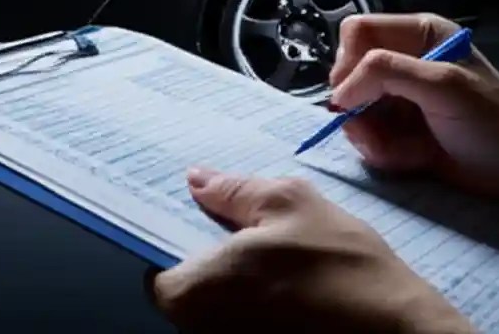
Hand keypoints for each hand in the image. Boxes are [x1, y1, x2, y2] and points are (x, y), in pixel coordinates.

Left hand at [148, 168, 472, 333]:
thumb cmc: (344, 271)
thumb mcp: (290, 205)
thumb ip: (233, 190)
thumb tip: (198, 179)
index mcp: (189, 293)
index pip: (154, 260)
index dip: (174, 233)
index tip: (195, 213)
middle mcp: (199, 329)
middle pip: (185, 282)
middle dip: (206, 252)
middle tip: (236, 223)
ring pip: (217, 302)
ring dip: (235, 276)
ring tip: (268, 249)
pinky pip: (245, 317)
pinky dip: (259, 299)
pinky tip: (288, 281)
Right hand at [328, 13, 498, 214]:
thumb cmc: (492, 122)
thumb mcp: (441, 85)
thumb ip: (386, 73)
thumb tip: (338, 93)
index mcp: (418, 34)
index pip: (356, 33)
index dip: (347, 63)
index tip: (351, 98)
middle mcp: (404, 61)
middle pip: (348, 76)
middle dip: (359, 110)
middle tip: (377, 134)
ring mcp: (400, 97)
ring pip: (354, 111)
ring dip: (372, 137)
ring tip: (404, 152)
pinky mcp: (399, 129)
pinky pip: (368, 136)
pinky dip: (384, 152)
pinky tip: (412, 159)